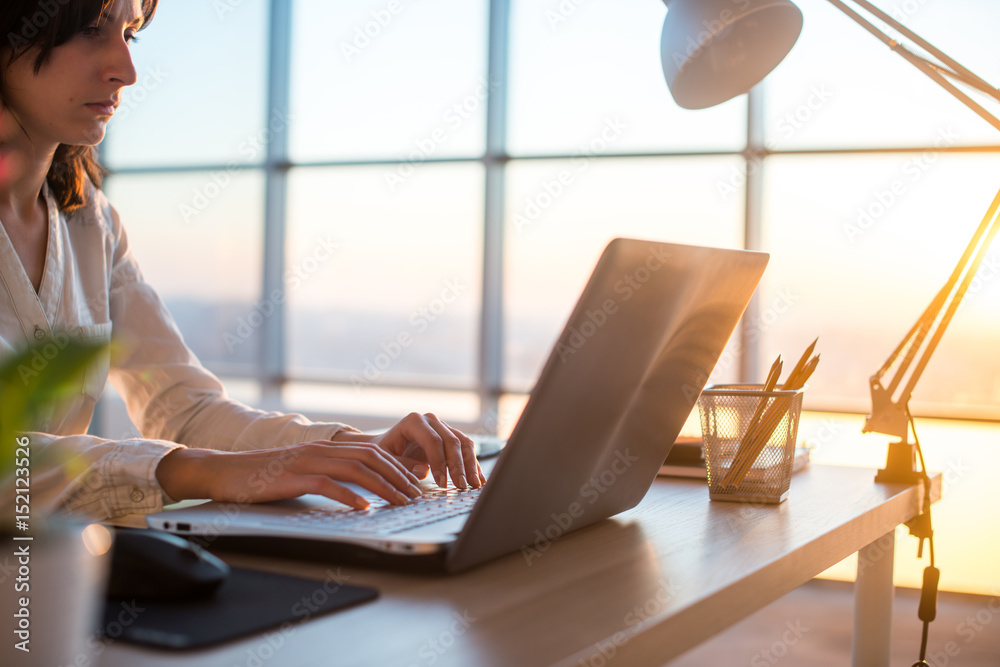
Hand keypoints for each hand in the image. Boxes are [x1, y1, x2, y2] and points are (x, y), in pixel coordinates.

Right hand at [155, 441, 423, 509]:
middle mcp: (321, 449)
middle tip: (417, 494)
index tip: (416, 483)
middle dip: (399, 476)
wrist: (225, 472)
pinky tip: (364, 508)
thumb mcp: (302, 472)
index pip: (372, 452)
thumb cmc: (264, 477)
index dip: (398, 466)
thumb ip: (329, 475)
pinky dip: (349, 496)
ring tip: (401, 502)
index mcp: (326, 447)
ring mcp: (307, 461)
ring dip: (383, 487)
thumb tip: (359, 491)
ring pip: (356, 469)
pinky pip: (328, 485)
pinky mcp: (293, 476)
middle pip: (372, 457)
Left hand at [337, 413, 484, 488]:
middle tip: (461, 486)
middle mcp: (431, 420)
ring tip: (474, 485)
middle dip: (458, 466)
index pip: (433, 440)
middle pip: (452, 441)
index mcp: (413, 422)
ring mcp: (443, 426)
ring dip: (471, 465)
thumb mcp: (385, 459)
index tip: (442, 483)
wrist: (386, 446)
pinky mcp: (451, 436)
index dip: (440, 462)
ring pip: (464, 443)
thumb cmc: (383, 452)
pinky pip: (467, 448)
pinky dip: (474, 464)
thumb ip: (401, 465)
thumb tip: (424, 471)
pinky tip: (478, 479)